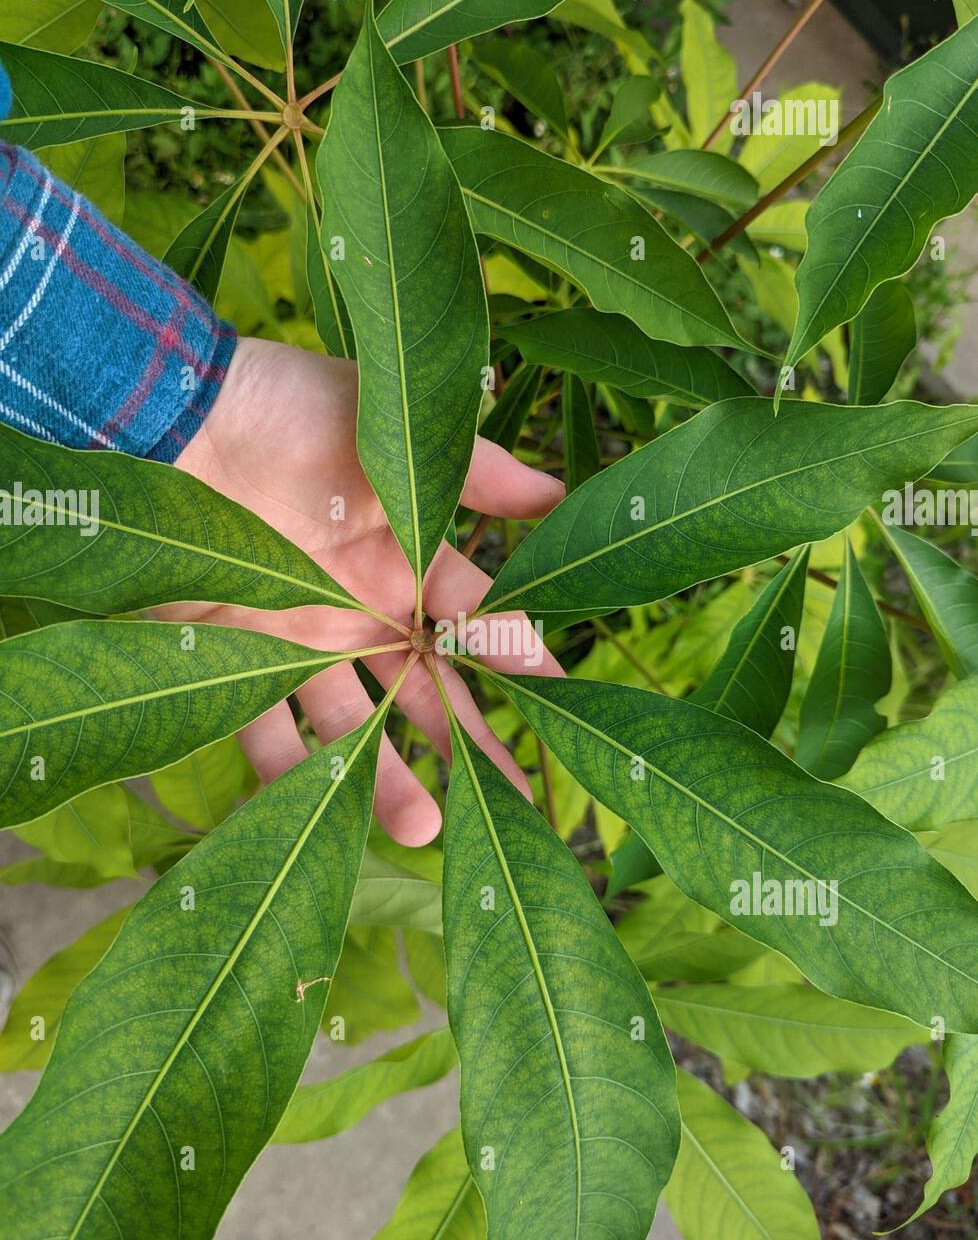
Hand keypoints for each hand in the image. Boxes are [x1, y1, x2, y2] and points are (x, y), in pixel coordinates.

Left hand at [170, 337, 564, 845]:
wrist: (167, 414)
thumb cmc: (284, 410)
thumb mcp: (390, 435)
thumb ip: (474, 473)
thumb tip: (560, 494)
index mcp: (401, 558)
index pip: (472, 618)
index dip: (514, 655)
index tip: (558, 698)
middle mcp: (357, 610)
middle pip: (423, 689)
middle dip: (467, 744)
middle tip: (509, 804)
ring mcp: (296, 642)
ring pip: (353, 723)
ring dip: (387, 775)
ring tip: (425, 830)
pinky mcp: (231, 659)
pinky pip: (264, 727)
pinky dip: (290, 770)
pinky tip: (322, 812)